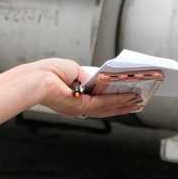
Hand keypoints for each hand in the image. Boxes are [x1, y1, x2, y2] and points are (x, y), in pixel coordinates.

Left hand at [17, 58, 153, 118]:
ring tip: (140, 100)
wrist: (36, 79)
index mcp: (75, 96)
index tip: (128, 94)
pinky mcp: (83, 107)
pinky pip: (105, 103)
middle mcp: (79, 105)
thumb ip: (88, 76)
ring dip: (126, 103)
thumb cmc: (48, 71)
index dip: (113, 97)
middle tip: (140, 100)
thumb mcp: (74, 70)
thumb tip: (99, 80)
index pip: (98, 99)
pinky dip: (120, 100)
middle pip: (106, 105)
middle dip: (124, 102)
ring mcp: (81, 108)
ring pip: (109, 107)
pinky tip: (131, 97)